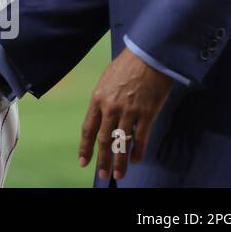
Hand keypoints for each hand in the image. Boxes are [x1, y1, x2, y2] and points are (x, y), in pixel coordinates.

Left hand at [78, 48, 172, 181]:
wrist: (147, 56)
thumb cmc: (126, 66)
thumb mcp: (106, 80)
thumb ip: (102, 100)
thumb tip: (101, 116)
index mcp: (97, 99)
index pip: (88, 129)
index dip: (85, 147)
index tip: (83, 162)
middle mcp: (111, 108)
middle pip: (103, 140)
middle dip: (102, 160)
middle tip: (102, 175)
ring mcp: (129, 112)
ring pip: (122, 142)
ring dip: (120, 161)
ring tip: (119, 175)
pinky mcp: (147, 114)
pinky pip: (141, 137)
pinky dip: (138, 150)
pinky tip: (135, 160)